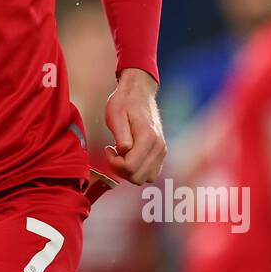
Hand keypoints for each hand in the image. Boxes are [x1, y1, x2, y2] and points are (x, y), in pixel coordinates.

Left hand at [102, 69, 165, 185]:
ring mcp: (162, 151)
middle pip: (137, 177)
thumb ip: (121, 137)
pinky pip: (151, 173)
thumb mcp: (115, 116)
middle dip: (121, 169)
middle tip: (112, 153)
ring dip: (130, 172)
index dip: (114, 163)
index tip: (108, 149)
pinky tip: (130, 156)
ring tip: (121, 155)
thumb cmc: (124, 103)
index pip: (130, 167)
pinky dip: (138, 170)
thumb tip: (124, 152)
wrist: (139, 93)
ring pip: (145, 178)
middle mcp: (159, 147)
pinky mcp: (161, 152)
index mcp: (148, 138)